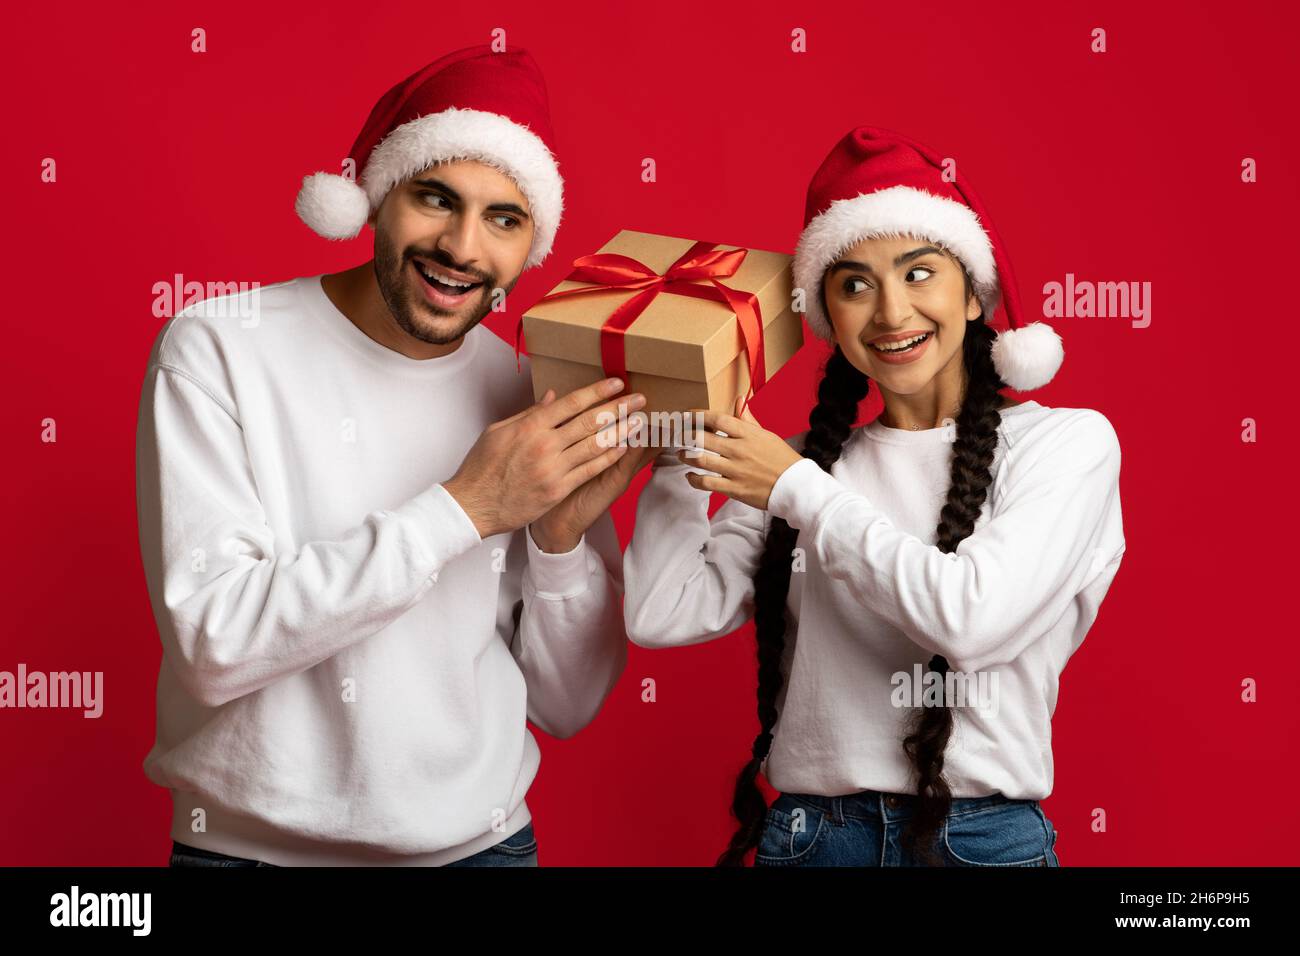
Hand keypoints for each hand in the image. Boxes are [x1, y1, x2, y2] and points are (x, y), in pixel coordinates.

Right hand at [442, 378, 646, 540]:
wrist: (473, 505)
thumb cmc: (483, 468)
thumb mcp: (499, 431)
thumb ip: (529, 414)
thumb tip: (552, 397)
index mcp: (530, 426)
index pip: (571, 403)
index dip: (597, 392)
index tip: (616, 383)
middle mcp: (544, 444)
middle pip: (589, 421)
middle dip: (618, 408)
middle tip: (640, 399)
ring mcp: (553, 468)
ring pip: (594, 445)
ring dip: (620, 431)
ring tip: (639, 420)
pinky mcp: (558, 489)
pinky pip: (589, 470)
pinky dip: (608, 457)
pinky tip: (624, 448)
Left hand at [677, 396, 803, 509]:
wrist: (796, 485)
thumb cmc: (781, 458)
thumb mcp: (766, 434)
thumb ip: (748, 419)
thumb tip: (739, 399)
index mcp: (748, 434)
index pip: (717, 419)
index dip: (698, 416)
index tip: (687, 416)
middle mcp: (739, 450)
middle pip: (703, 438)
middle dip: (686, 435)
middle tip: (678, 435)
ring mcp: (736, 470)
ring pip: (701, 460)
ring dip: (686, 456)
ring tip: (682, 454)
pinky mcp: (734, 489)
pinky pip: (707, 483)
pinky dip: (694, 479)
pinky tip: (691, 476)